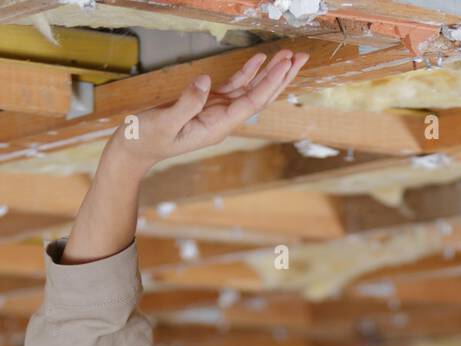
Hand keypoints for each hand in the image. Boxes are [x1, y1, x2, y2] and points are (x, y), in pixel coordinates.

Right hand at [107, 49, 309, 172]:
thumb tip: (206, 81)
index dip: (271, 81)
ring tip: (288, 55)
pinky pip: (234, 87)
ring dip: (270, 73)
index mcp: (217, 127)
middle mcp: (223, 120)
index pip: (252, 102)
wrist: (133, 149)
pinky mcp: (207, 103)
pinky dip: (248, 73)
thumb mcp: (164, 122)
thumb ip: (187, 103)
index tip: (286, 63)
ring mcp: (217, 111)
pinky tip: (260, 60)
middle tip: (301, 57)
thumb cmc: (146, 138)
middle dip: (282, 77)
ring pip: (251, 90)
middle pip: (260, 97)